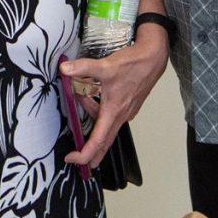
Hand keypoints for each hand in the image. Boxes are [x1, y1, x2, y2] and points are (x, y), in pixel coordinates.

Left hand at [59, 26, 167, 169]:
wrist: (153, 58)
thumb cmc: (133, 65)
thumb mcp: (105, 66)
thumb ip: (83, 67)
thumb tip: (65, 68)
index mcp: (113, 112)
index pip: (98, 141)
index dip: (84, 154)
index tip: (72, 159)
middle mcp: (121, 115)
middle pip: (104, 141)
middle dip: (90, 152)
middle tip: (77, 157)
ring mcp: (127, 111)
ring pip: (106, 123)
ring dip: (93, 116)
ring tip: (82, 95)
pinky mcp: (130, 105)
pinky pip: (112, 114)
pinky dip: (102, 109)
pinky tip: (96, 94)